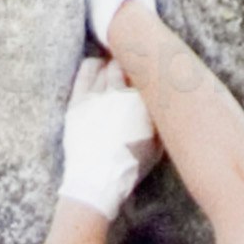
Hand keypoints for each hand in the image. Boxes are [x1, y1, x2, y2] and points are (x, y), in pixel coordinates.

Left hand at [59, 57, 153, 213]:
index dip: (150, 70)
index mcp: (143, 105)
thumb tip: (164, 104)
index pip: (149, 75)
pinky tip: (98, 68)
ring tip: (115, 68)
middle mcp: (121, 94)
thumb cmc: (130, 166)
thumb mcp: (158, 147)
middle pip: (128, 65)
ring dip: (113, 64)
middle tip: (134, 65)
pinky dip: (94, 65)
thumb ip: (161, 121)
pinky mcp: (79, 99)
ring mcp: (98, 95)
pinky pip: (87, 70)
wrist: (97, 180)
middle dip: (132, 63)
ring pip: (107, 65)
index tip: (151, 69)